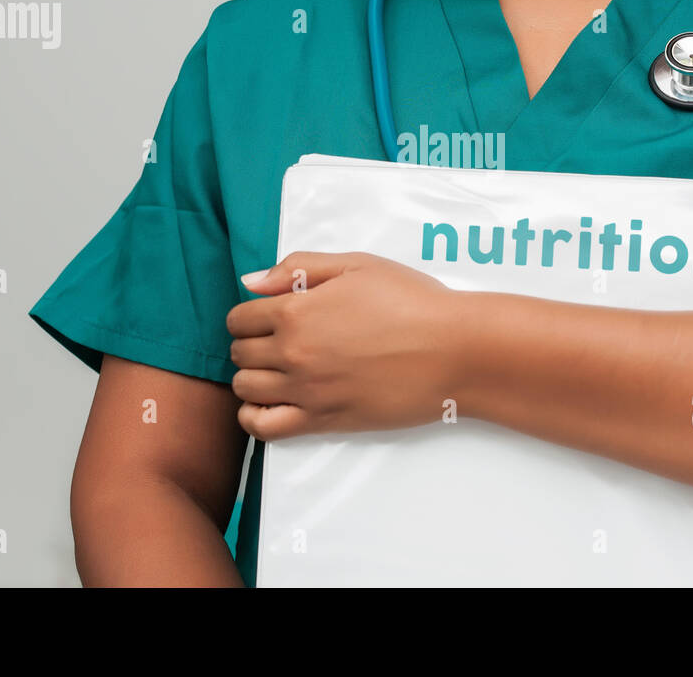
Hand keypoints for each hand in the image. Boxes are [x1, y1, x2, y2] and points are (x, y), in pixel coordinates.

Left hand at [226, 252, 464, 440]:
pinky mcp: (324, 421)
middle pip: (239, 354)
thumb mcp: (356, 266)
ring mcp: (306, 391)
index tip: (269, 315)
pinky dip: (255, 417)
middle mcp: (292, 353)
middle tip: (277, 340)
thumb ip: (298, 268)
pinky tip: (272, 403)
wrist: (452, 349)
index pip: (239, 318)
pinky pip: (265, 428)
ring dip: (253, 377)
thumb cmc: (411, 300)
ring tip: (278, 370)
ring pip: (245, 390)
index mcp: (295, 311)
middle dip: (251, 344)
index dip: (250, 314)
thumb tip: (250, 283)